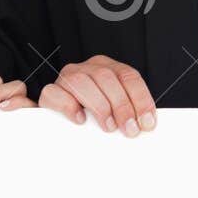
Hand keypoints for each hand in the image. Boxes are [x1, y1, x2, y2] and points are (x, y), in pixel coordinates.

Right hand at [38, 55, 156, 136]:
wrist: (59, 126)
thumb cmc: (93, 119)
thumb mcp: (114, 112)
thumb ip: (127, 113)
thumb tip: (146, 126)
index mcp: (108, 68)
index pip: (129, 76)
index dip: (141, 99)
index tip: (147, 122)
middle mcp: (88, 68)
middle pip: (107, 78)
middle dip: (122, 105)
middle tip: (130, 129)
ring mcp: (67, 78)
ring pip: (82, 81)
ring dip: (99, 106)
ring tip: (108, 127)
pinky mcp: (50, 92)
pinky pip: (55, 93)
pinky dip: (69, 106)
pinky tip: (80, 120)